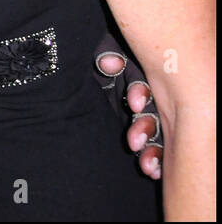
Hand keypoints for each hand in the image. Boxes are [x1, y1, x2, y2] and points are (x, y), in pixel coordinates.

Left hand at [95, 48, 162, 179]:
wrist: (70, 76)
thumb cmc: (96, 60)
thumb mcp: (100, 53)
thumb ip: (105, 54)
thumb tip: (111, 64)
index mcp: (133, 73)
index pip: (140, 82)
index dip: (139, 92)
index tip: (133, 104)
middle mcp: (141, 95)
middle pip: (150, 112)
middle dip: (145, 127)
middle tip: (134, 142)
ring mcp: (141, 114)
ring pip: (151, 132)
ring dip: (151, 149)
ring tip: (146, 165)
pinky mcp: (138, 132)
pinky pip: (149, 146)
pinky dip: (152, 158)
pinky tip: (152, 170)